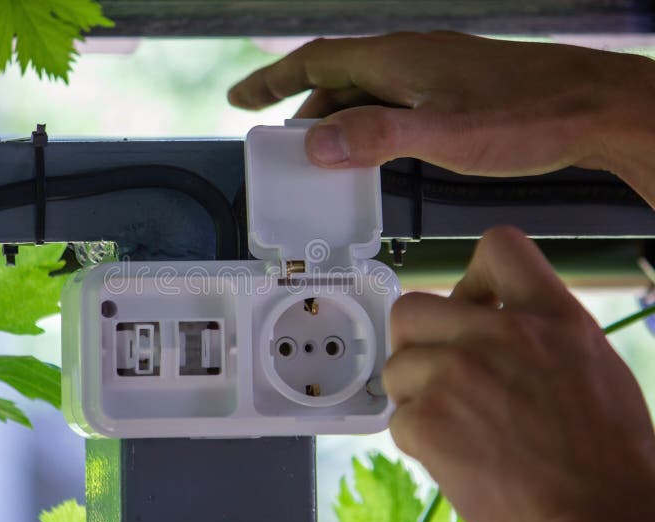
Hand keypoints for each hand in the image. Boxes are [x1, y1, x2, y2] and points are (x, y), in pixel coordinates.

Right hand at [229, 32, 654, 205]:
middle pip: (336, 77)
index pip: (316, 60)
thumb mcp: (442, 133)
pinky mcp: (449, 92)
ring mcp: (430, 74)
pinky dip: (367, 125)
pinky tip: (371, 150)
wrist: (590, 107)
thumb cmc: (525, 116)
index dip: (272, 80)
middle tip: (278, 140)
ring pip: (364, 92)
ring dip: (334, 119)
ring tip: (318, 154)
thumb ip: (375, 136)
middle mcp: (409, 59)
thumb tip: (316, 143)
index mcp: (397, 58)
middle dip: (300, 107)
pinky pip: (390, 104)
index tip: (240, 97)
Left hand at [384, 226, 654, 521]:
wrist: (600, 517)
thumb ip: (536, 329)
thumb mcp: (589, 363)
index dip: (473, 275)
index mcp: (548, 315)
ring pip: (397, 367)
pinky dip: (419, 440)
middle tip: (440, 373)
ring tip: (459, 426)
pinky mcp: (430, 419)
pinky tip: (456, 454)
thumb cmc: (606, 454)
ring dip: (417, 396)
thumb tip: (491, 316)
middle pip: (412, 308)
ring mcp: (458, 374)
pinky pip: (399, 418)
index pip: (499, 247)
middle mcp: (500, 333)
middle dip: (418, 342)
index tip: (473, 302)